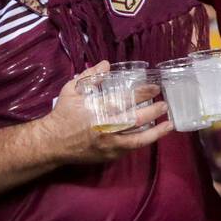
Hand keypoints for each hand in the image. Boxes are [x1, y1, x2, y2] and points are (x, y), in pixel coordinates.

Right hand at [41, 61, 171, 163]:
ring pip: (139, 139)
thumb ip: (90, 76)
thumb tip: (106, 64)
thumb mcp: (71, 90)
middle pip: (137, 119)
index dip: (143, 93)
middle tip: (165, 105)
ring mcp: (109, 144)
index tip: (155, 88)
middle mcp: (106, 127)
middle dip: (154, 111)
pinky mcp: (109, 156)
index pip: (127, 99)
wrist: (52, 143)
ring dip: (157, 132)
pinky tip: (151, 136)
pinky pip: (130, 149)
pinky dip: (142, 142)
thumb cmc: (62, 114)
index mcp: (98, 109)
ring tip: (169, 124)